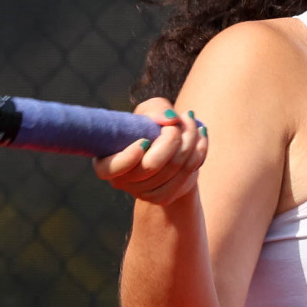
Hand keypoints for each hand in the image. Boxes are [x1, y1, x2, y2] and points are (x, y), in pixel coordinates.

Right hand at [93, 97, 207, 206]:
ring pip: (173, 168)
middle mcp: (121, 181)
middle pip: (151, 165)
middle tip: (181, 119)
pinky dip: (199, 152)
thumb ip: (156, 109)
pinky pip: (187, 175)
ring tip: (191, 121)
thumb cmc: (150, 127)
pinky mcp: (163, 197)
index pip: (111, 168)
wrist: (169, 150)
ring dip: (189, 139)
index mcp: (106, 161)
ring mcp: (142, 193)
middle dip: (172, 137)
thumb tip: (171, 120)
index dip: (129, 156)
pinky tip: (201, 137)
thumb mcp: (148, 111)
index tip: (146, 140)